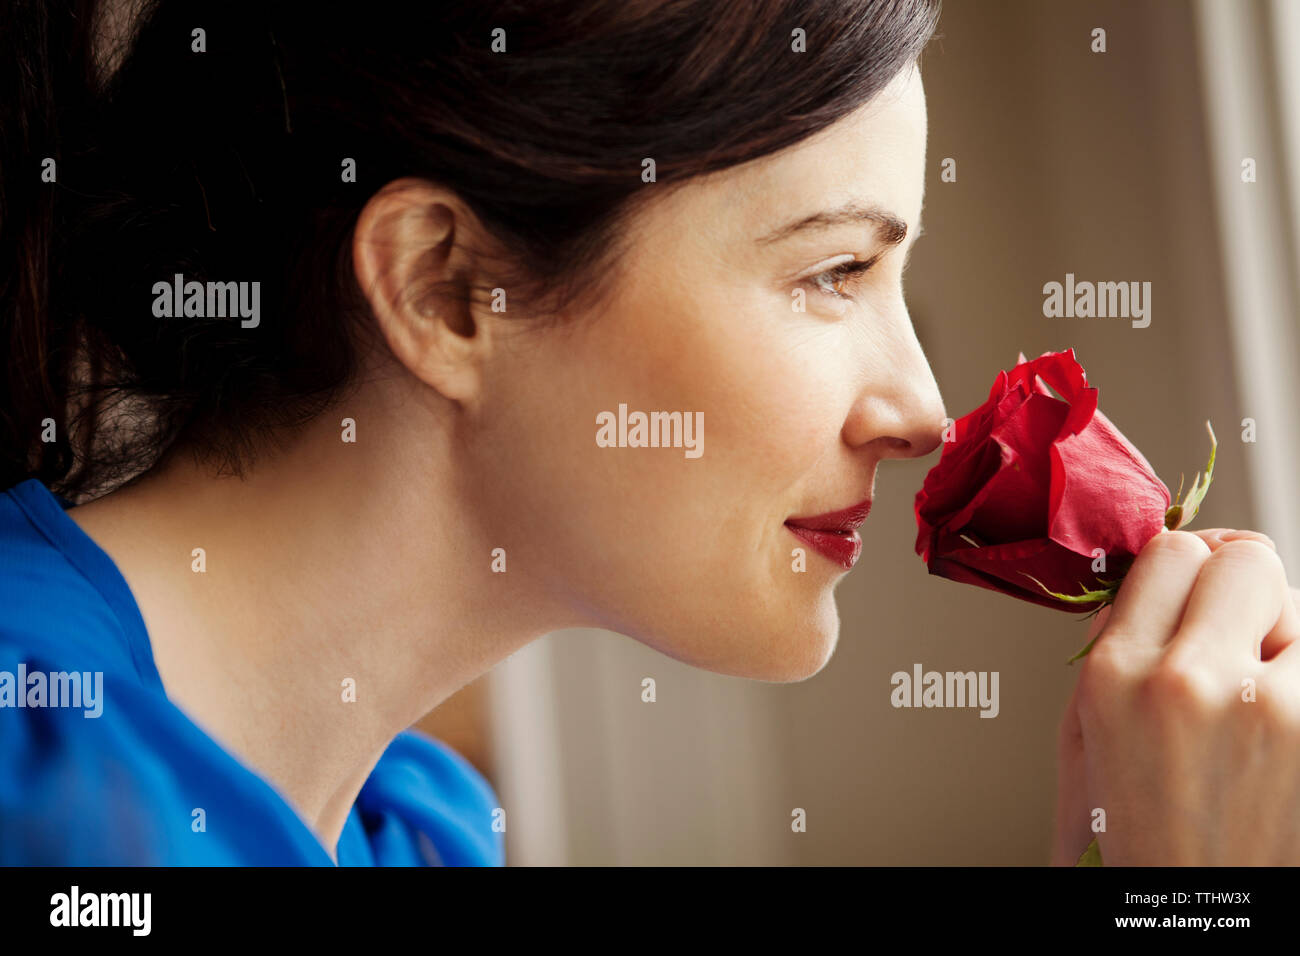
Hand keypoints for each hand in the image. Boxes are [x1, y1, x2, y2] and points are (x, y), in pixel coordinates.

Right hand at [1051, 528, 1299, 864]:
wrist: (1198, 911)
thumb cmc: (1141, 831)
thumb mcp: (1086, 732)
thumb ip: (1116, 643)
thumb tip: (1154, 580)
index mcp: (1117, 675)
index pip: (1171, 551)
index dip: (1185, 565)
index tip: (1189, 584)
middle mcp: (1191, 681)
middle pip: (1247, 560)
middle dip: (1241, 586)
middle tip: (1233, 623)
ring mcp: (1272, 709)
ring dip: (1282, 634)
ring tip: (1259, 688)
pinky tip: (1281, 715)